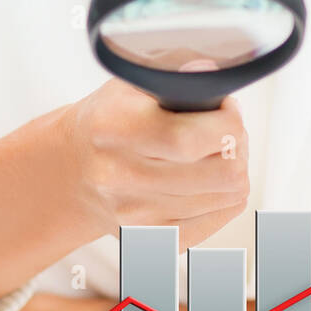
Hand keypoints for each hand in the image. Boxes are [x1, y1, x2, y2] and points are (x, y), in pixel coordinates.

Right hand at [0, 78, 250, 310]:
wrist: (73, 169)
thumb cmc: (111, 117)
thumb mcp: (130, 82)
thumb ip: (172, 72)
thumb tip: (210, 73)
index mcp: (113, 128)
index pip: (191, 139)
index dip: (227, 120)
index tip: (225, 106)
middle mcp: (121, 177)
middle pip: (221, 172)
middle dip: (237, 143)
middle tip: (226, 128)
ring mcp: (136, 215)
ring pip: (228, 195)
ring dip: (235, 167)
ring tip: (216, 149)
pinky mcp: (152, 238)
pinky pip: (220, 218)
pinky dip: (225, 195)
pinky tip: (208, 176)